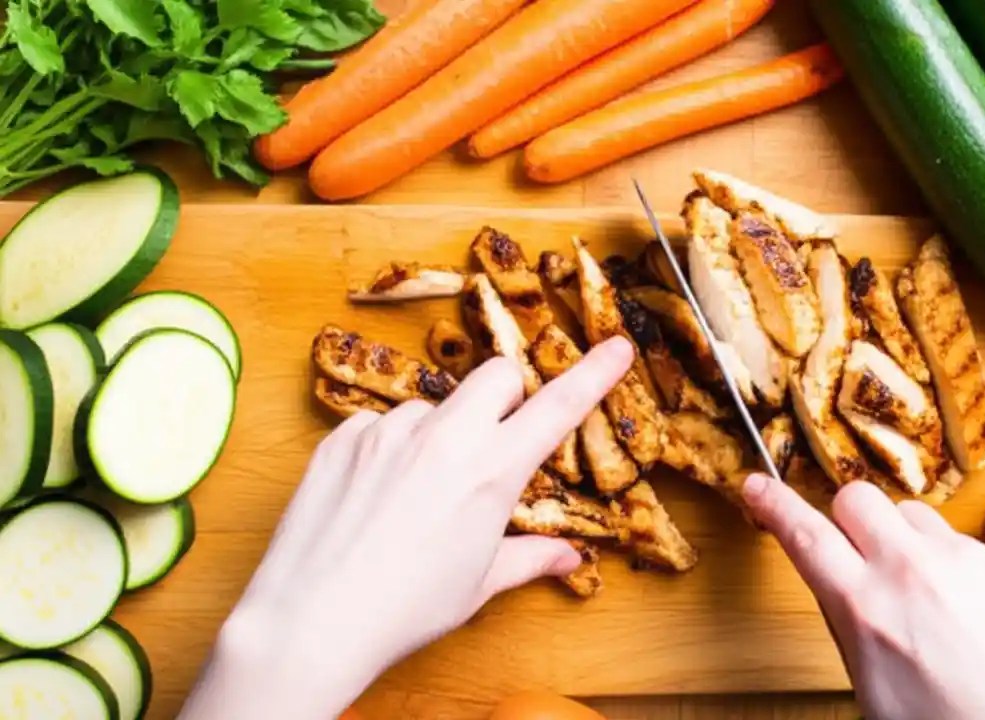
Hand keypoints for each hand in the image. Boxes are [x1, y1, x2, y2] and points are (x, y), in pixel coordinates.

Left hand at [180, 338, 633, 719]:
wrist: (311, 619)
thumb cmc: (404, 610)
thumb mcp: (479, 584)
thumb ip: (529, 557)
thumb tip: (568, 556)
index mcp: (491, 472)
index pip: (558, 407)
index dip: (594, 374)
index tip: (617, 346)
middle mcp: (444, 437)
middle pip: (497, 375)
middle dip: (507, 397)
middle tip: (497, 441)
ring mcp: (388, 431)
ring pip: (435, 404)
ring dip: (442, 431)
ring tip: (420, 490)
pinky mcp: (343, 437)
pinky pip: (381, 423)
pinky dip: (391, 448)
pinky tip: (378, 494)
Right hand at [742, 476, 984, 719]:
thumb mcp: (873, 694)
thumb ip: (850, 628)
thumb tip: (839, 589)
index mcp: (867, 610)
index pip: (804, 535)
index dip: (773, 505)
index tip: (758, 487)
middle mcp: (912, 571)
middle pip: (856, 497)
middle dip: (844, 518)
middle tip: (851, 551)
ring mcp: (964, 562)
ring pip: (911, 512)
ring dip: (899, 537)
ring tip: (914, 587)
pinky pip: (960, 540)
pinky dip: (947, 562)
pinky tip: (961, 608)